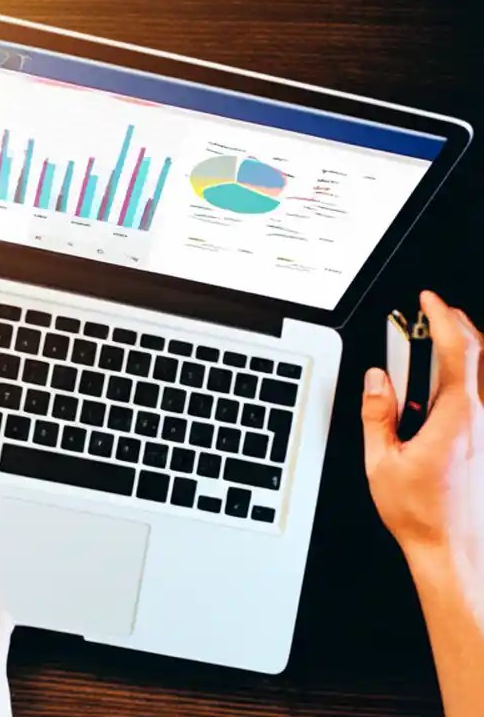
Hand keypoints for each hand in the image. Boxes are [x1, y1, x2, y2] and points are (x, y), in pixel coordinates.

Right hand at [360, 290, 482, 564]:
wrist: (452, 548)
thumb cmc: (421, 514)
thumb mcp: (380, 461)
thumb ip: (377, 414)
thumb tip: (376, 380)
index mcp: (458, 417)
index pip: (459, 349)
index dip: (444, 317)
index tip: (430, 300)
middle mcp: (480, 420)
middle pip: (479, 354)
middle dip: (455, 326)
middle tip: (428, 317)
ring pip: (481, 376)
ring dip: (457, 356)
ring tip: (425, 358)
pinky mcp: (483, 443)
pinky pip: (477, 399)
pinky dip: (458, 384)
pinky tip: (432, 401)